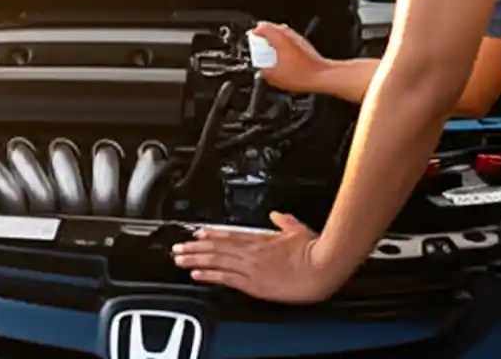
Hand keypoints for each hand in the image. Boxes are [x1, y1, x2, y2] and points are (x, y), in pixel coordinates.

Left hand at [171, 212, 341, 303]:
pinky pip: (226, 278)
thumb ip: (285, 221)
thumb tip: (278, 215)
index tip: (197, 234)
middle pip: (217, 248)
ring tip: (180, 259)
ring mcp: (252, 268)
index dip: (211, 235)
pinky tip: (196, 274)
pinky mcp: (255, 284)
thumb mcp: (298, 230)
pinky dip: (209, 275)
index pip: (230, 235)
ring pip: (216, 261)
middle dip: (195, 248)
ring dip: (195, 259)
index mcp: (262, 240)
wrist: (322, 267)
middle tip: (178, 248)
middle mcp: (252, 253)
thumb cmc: (314, 250)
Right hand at [251, 22, 330, 93]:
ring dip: (275, 37)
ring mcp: (299, 40)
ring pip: (283, 32)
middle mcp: (290, 36)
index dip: (255, 31)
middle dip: (264, 33)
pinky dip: (284, 43)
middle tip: (258, 40)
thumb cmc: (302, 75)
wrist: (321, 76)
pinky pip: (291, 40)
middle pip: (274, 27)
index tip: (251, 36)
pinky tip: (282, 55)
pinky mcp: (305, 46)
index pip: (264, 27)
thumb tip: (261, 72)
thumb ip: (264, 72)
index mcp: (280, 39)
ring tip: (269, 47)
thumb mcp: (275, 77)